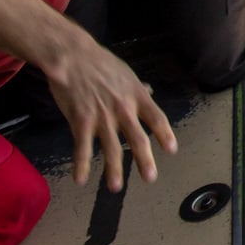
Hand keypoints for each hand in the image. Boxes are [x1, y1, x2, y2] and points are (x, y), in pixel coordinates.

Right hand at [46, 39, 176, 191]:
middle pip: (138, 138)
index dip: (165, 134)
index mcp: (137, 96)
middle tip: (150, 178)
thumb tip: (150, 91)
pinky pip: (82, 147)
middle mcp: (124, 108)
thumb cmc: (100, 63)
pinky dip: (82, 165)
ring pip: (112, 147)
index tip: (172, 150)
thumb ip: (137, 87)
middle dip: (145, 160)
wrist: (73, 56)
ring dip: (114, 169)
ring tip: (115, 187)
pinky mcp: (81, 120)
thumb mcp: (125, 73)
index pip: (157, 118)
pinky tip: (80, 179)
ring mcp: (103, 116)